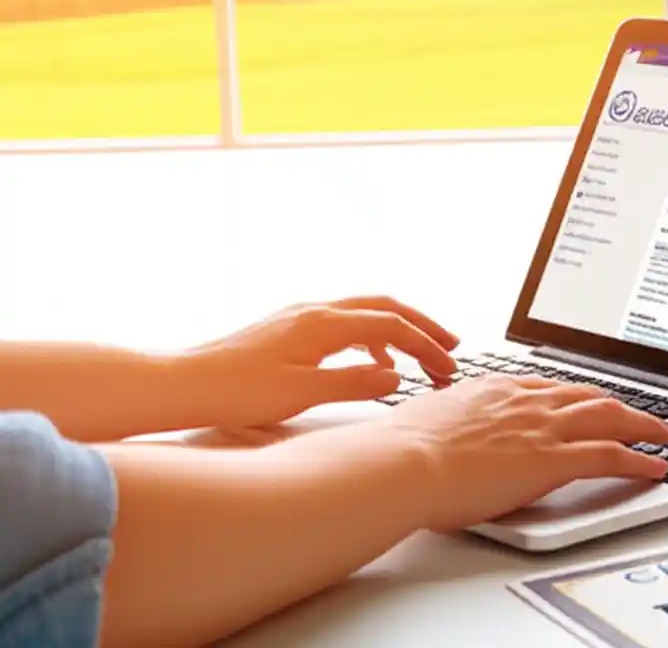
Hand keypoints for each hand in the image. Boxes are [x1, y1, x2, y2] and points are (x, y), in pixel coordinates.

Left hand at [179, 296, 458, 428]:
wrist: (182, 383)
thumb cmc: (236, 392)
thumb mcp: (302, 394)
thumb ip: (353, 384)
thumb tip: (396, 377)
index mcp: (323, 324)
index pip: (391, 327)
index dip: (425, 346)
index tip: (448, 368)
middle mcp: (314, 311)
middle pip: (384, 307)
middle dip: (422, 326)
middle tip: (451, 347)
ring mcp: (300, 317)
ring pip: (365, 313)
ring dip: (398, 332)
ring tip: (420, 358)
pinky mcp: (289, 330)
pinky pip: (344, 324)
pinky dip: (371, 340)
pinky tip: (371, 366)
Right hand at [385, 374, 667, 530]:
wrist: (402, 463)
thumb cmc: (402, 449)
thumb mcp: (430, 420)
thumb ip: (450, 421)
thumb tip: (441, 429)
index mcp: (497, 389)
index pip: (551, 387)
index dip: (577, 396)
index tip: (589, 401)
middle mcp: (527, 401)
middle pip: (589, 396)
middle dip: (620, 405)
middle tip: (639, 414)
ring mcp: (543, 428)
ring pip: (611, 419)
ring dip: (643, 426)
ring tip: (663, 435)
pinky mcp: (554, 460)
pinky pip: (611, 456)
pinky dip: (639, 461)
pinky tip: (655, 468)